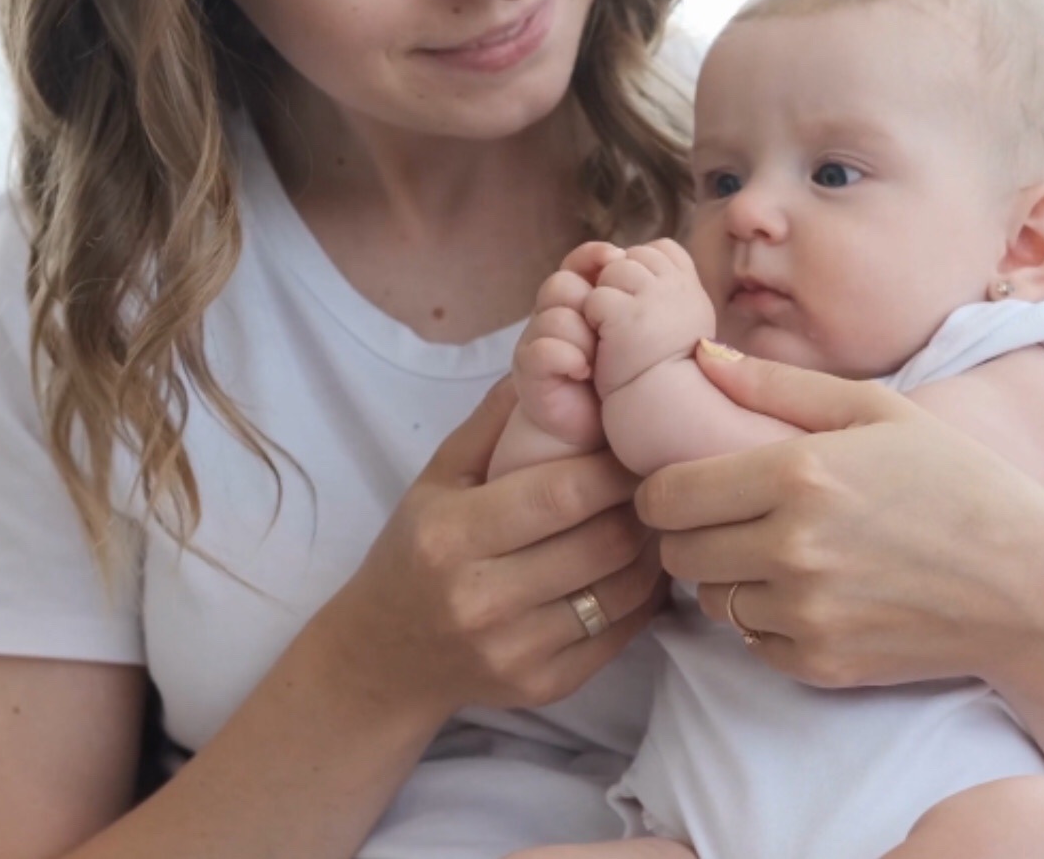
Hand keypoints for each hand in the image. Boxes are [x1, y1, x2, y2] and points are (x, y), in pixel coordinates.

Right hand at [322, 379, 667, 718]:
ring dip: (653, 548)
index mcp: (452, 536)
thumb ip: (494, 421)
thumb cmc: (415, 551)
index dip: (615, 464)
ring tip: (656, 516)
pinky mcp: (545, 687)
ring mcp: (516, 651)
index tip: (635, 441)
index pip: (563, 494)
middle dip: (643, 503)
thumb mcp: (437, 477)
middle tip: (659, 475)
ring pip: (624, 589)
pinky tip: (639, 565)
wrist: (384, 657)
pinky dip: (643, 594)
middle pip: (605, 542)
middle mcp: (482, 599)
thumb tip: (557, 357)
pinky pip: (622, 633)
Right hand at [511, 243, 624, 453]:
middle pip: (562, 284)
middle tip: (609, 328)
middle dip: (590, 301)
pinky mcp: (530, 369)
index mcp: (581, 298)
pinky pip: (543, 350)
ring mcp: (539, 339)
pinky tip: (585, 371)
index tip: (616, 257)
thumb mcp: (638, 334)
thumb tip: (657, 265)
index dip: (594, 256)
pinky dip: (567, 357)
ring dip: (582, 336)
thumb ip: (642, 301)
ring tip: (600, 359)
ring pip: (554, 316)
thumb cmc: (621, 376)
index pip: (579, 262)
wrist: (598, 425)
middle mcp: (554, 313)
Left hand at [584, 239, 717, 394]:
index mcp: (691, 288)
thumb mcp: (680, 321)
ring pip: (613, 271)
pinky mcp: (625, 315)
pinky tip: (606, 343)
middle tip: (624, 321)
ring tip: (616, 331)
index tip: (639, 302)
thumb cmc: (666, 368)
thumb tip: (643, 258)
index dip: (642, 267)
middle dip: (619, 281)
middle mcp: (677, 287)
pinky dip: (593, 319)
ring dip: (605, 298)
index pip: (663, 249)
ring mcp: (652, 298)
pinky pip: (596, 298)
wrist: (660, 406)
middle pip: (634, 256)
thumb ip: (668, 289)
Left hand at [635, 346, 1043, 690]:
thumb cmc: (960, 483)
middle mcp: (792, 547)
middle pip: (676, 553)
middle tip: (736, 519)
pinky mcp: (821, 663)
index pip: (666, 496)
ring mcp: (805, 612)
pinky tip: (818, 593)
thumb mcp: (878, 411)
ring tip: (785, 554)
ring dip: (731, 578)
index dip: (663, 491)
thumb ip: (779, 386)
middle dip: (693, 534)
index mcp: (798, 472)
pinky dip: (769, 621)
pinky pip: (752, 642)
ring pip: (710, 600)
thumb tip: (701, 359)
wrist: (1031, 586)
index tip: (686, 487)